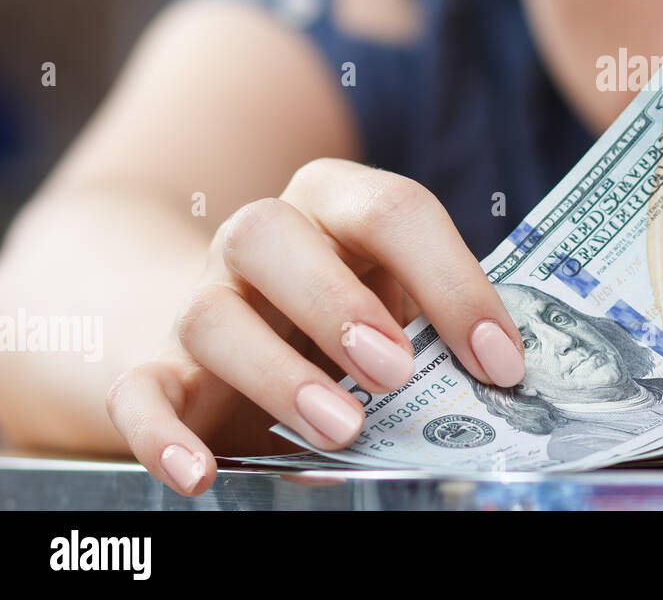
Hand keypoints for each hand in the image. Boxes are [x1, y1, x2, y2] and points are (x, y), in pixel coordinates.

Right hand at [106, 158, 525, 494]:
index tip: (500, 361)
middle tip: (397, 372)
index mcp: (336, 204)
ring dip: (277, 373)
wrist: (241, 332)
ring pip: (210, 315)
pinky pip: (139, 393)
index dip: (452, 280)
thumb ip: (442, 323)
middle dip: (338, 304)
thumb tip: (507, 376)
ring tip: (342, 429)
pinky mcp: (158, 371)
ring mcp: (203, 300)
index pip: (392, 210)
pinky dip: (162, 435)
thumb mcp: (404, 302)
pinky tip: (200, 475)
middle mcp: (261, 240)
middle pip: (270, 234)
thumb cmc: (355, 315)